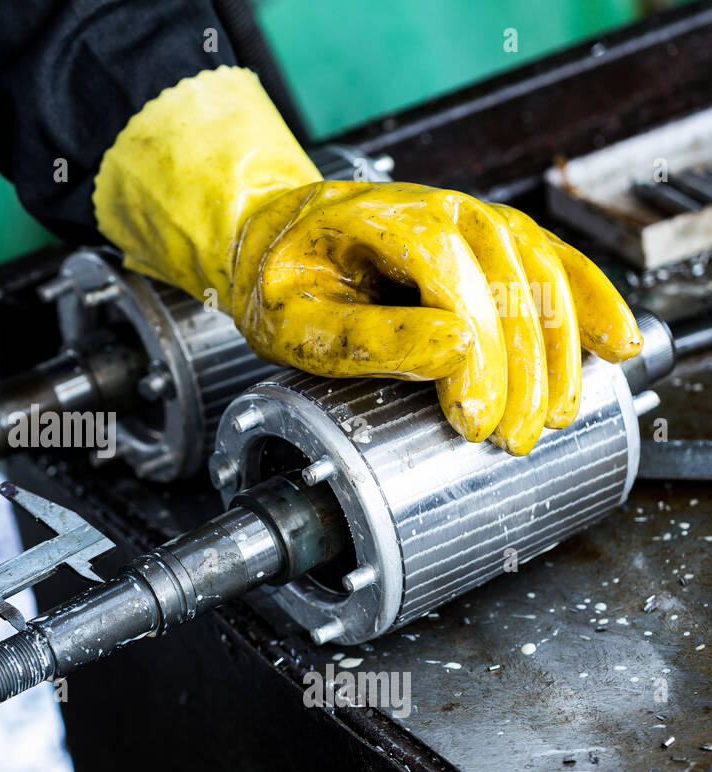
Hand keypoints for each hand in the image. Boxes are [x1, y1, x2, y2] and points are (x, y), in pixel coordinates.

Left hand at [231, 181, 640, 452]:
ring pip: (543, 278)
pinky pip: (558, 266)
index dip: (473, 355)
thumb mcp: (294, 318)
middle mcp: (445, 210)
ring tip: (554, 416)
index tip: (475, 418)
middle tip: (512, 437)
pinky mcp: (498, 242)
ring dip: (559, 353)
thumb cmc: (283, 278)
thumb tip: (452, 351)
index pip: (449, 279)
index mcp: (386, 219)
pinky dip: (591, 305)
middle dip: (518, 372)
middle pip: (507, 284)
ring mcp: (478, 222)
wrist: (280, 236)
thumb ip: (365, 335)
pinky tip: (616, 344)